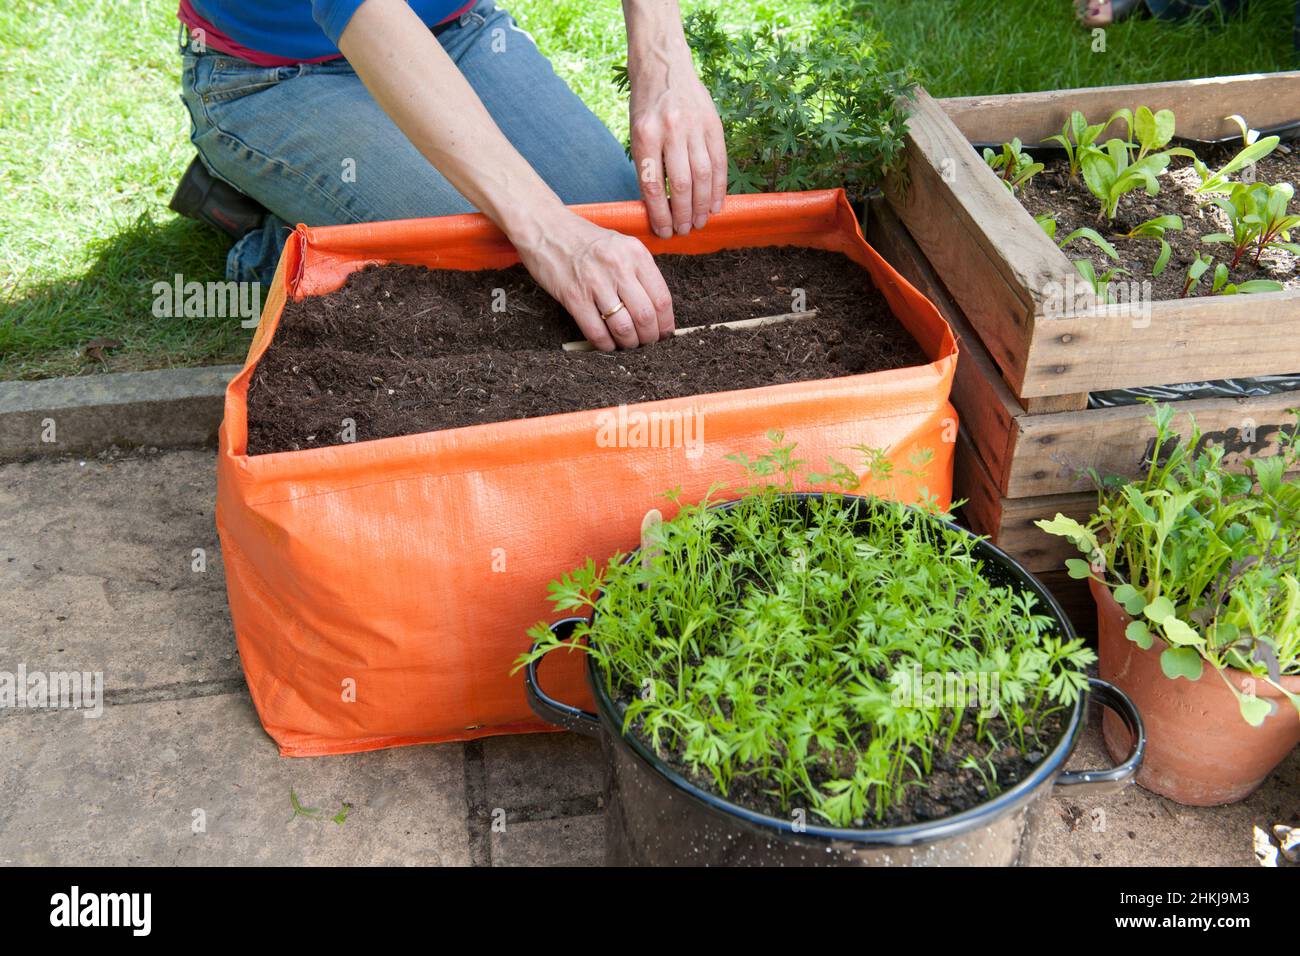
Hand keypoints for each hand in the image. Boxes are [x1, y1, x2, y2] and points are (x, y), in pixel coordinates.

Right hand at [512, 209, 674, 350]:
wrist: (545, 228)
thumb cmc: (584, 239)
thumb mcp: (620, 245)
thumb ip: (639, 271)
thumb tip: (656, 308)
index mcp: (635, 254)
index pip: (662, 298)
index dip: (666, 323)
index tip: (664, 334)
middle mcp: (618, 267)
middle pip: (645, 316)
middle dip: (650, 338)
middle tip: (647, 343)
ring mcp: (595, 283)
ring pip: (623, 327)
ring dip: (629, 343)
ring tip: (628, 344)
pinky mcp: (574, 297)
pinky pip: (596, 331)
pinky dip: (606, 344)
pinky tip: (608, 344)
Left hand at [627, 36, 726, 238]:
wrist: (664, 65)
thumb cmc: (647, 105)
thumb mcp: (637, 131)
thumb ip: (648, 164)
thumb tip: (658, 206)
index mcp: (645, 134)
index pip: (653, 185)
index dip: (659, 213)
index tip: (663, 231)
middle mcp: (671, 130)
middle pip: (680, 184)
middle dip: (683, 214)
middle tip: (684, 231)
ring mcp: (694, 126)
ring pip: (702, 176)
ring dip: (703, 205)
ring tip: (700, 222)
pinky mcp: (713, 124)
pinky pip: (719, 162)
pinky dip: (719, 187)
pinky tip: (716, 204)